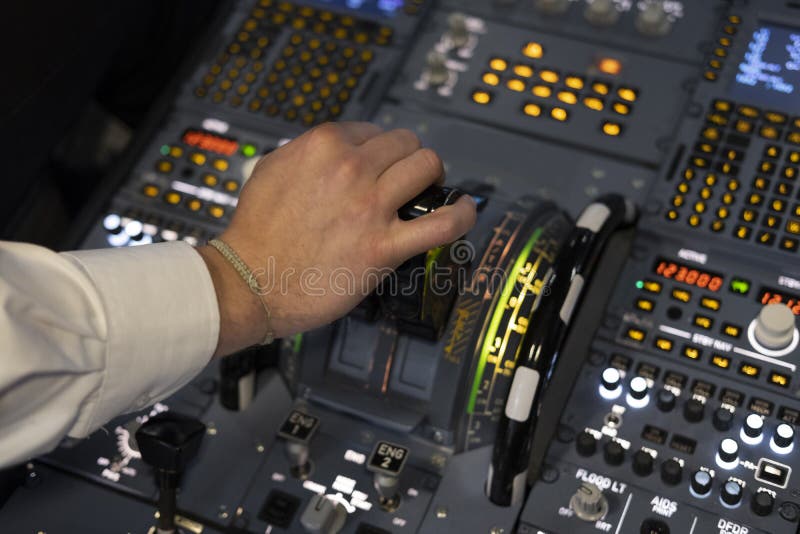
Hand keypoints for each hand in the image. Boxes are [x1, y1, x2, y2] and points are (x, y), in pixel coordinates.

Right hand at [197, 122, 476, 355]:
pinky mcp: (384, 247)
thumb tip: (331, 150)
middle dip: (408, 158)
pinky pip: (442, 223)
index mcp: (323, 145)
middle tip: (407, 177)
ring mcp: (370, 207)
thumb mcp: (270, 169)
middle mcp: (351, 169)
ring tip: (431, 190)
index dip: (381, 148)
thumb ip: (304, 152)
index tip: (382, 164)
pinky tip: (466, 211)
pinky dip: (462, 215)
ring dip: (433, 176)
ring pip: (427, 167)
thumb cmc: (255, 233)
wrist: (249, 283)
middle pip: (406, 144)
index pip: (374, 131)